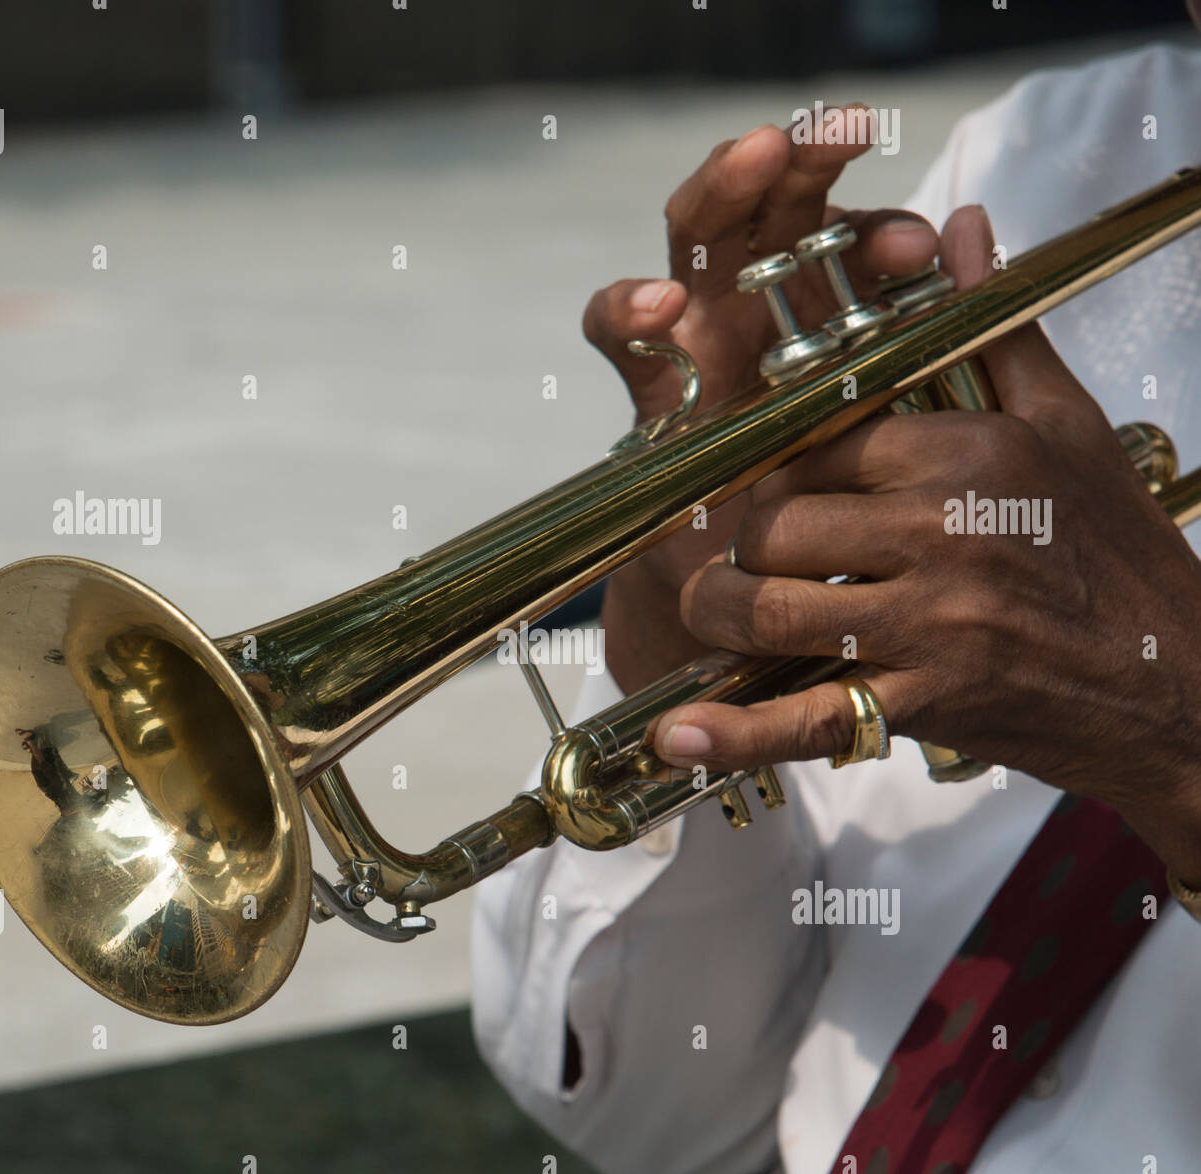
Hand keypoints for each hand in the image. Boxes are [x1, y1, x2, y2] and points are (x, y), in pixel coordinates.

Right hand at [583, 112, 939, 690]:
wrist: (757, 626)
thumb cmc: (839, 538)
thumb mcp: (901, 446)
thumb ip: (937, 344)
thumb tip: (973, 228)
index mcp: (832, 329)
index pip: (850, 243)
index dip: (879, 227)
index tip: (920, 253)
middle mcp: (765, 327)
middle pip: (773, 217)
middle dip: (801, 163)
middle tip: (841, 129)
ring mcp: (701, 354)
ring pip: (697, 242)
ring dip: (725, 190)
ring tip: (760, 155)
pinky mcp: (647, 401)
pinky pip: (618, 335)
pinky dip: (628, 310)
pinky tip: (661, 309)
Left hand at [652, 205, 1200, 881]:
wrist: (1180, 680)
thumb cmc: (1115, 546)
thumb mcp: (1066, 423)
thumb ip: (995, 325)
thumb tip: (960, 223)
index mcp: (968, 451)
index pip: (819, 441)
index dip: (777, 466)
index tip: (770, 485)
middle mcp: (944, 531)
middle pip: (780, 524)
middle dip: (744, 543)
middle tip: (747, 556)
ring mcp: (933, 623)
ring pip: (771, 609)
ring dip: (723, 616)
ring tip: (718, 613)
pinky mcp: (927, 704)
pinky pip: (810, 717)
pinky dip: (739, 733)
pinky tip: (679, 735)